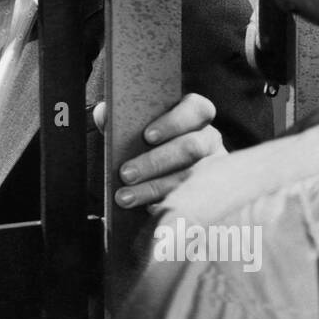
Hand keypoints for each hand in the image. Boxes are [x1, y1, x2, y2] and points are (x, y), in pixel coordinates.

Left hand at [93, 93, 224, 208]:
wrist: (164, 174)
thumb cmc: (150, 145)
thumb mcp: (136, 128)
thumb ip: (121, 118)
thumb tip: (103, 114)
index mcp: (196, 116)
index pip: (197, 109)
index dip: (174, 122)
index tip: (147, 136)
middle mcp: (210, 139)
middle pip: (191, 147)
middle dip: (156, 161)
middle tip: (126, 173)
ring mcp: (215, 167)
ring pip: (190, 177)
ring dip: (154, 188)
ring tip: (126, 197)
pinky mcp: (212, 194)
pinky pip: (195, 203)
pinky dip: (167, 205)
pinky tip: (147, 209)